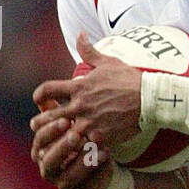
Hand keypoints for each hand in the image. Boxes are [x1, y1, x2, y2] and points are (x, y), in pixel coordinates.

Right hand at [30, 108, 113, 188]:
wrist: (99, 158)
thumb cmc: (81, 134)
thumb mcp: (70, 122)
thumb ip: (58, 111)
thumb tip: (45, 95)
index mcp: (40, 150)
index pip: (40, 139)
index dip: (50, 130)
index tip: (65, 120)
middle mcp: (47, 168)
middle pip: (49, 160)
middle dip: (63, 148)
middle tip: (77, 135)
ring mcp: (62, 182)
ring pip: (68, 176)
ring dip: (82, 161)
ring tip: (98, 147)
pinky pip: (88, 183)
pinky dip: (98, 170)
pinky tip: (107, 155)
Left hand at [31, 31, 141, 149]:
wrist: (151, 98)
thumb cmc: (130, 79)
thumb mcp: (108, 62)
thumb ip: (90, 51)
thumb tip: (81, 35)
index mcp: (80, 87)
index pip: (48, 89)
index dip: (39, 94)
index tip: (38, 99)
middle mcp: (81, 106)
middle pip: (50, 116)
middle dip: (41, 121)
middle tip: (37, 125)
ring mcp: (90, 123)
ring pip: (63, 136)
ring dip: (56, 140)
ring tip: (52, 143)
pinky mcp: (101, 137)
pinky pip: (83, 148)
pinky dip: (78, 151)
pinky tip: (74, 153)